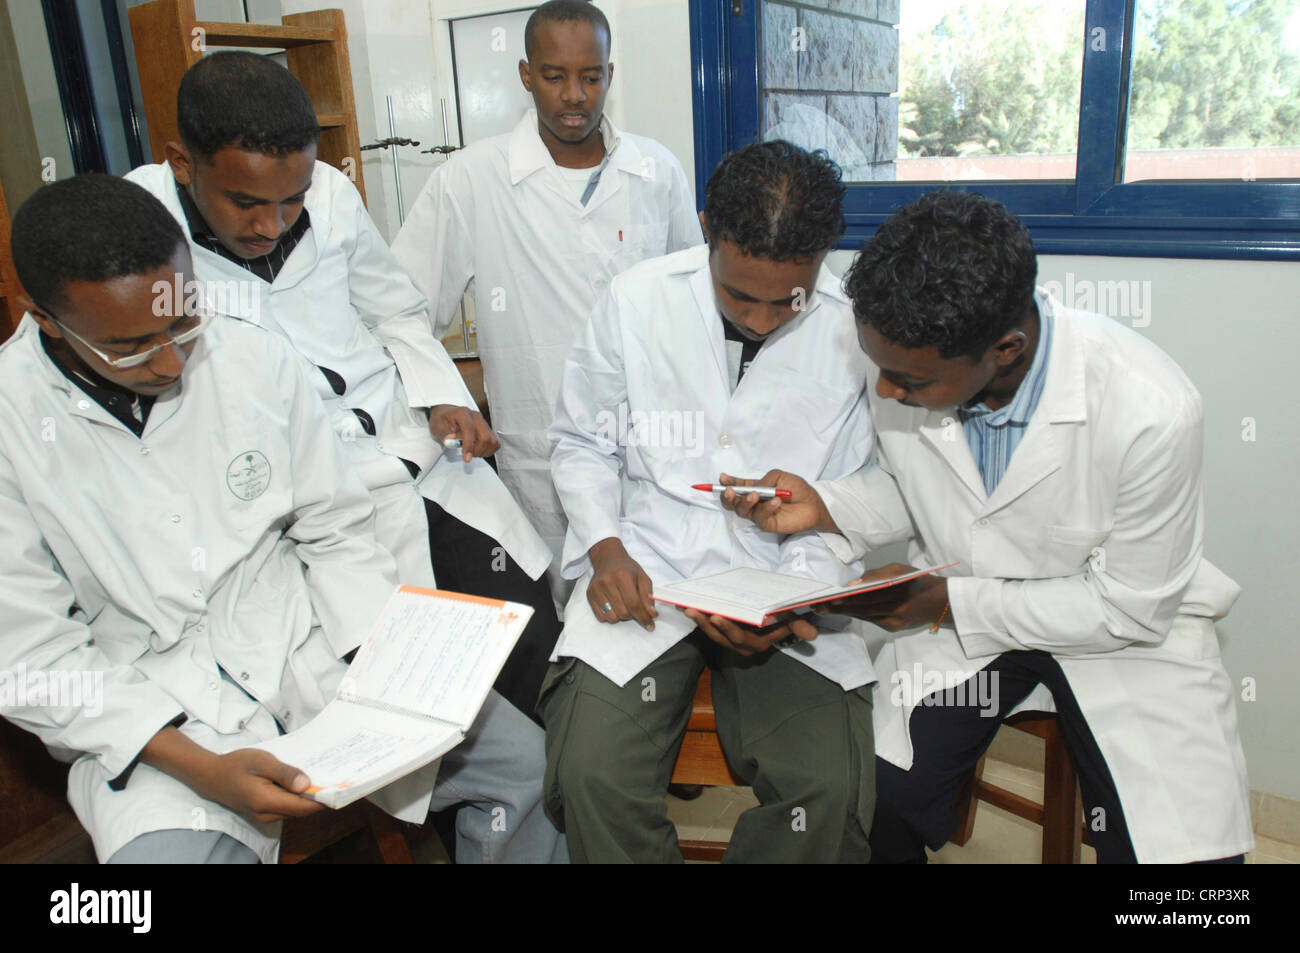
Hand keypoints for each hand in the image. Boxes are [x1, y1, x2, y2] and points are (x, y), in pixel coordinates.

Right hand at [192, 748, 326, 824]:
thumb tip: (306, 784)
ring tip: (326, 777)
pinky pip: (287, 807)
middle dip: (321, 797)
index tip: (343, 788)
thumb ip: (284, 773)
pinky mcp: (265, 812)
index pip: (304, 806)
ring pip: (296, 809)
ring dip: (310, 797)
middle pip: (303, 809)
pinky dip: (298, 797)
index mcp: (267, 802)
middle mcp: (268, 814)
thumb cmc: (236, 765)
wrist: (211, 776)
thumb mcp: (261, 761)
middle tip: (339, 778)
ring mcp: (266, 815)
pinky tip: (306, 781)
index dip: (325, 800)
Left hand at [428, 404, 498, 461]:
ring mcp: (483, 422)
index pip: (470, 430)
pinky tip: (477, 450)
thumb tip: (450, 441)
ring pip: (492, 441)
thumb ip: (444, 434)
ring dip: (482, 451)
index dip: (469, 446)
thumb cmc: (442, 421)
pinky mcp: (488, 429)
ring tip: (471, 452)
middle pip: (485, 437)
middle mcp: (476, 416)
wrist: (446, 415)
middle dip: (476, 451)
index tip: (466, 459)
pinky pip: (495, 443)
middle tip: (466, 455)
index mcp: (463, 413)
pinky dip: (487, 450)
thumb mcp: (437, 427)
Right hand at [588, 537, 657, 629]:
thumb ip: (648, 597)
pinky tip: (613, 605)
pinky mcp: (589, 595)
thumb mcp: (643, 578)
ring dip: (621, 616)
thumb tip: (652, 615)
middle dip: (633, 615)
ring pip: (612, 618)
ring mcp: (596, 589)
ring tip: (623, 604)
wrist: (608, 559)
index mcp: (623, 576)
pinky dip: (610, 616)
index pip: (634, 604)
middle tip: (634, 607)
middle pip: (624, 613)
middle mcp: (607, 582)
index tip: (650, 625)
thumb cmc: (628, 569)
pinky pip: (601, 618)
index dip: (643, 617)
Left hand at [684, 610, 819, 656]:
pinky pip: (709, 626)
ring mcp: (730, 639)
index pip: (741, 639)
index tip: (717, 617)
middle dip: (706, 624)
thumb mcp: (792, 621)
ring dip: (699, 621)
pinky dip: (698, 617)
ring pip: (712, 632)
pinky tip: (685, 605)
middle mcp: (741, 645)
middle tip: (694, 610)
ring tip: (687, 608)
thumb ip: (798, 626)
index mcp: (756, 644)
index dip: (728, 629)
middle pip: (721, 636)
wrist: (777, 621)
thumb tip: (812, 634)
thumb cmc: (784, 620)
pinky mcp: (723, 632)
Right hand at [716, 470, 837, 535]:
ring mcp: (759, 513)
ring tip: (755, 495)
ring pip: (742, 511)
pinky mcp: (767, 523)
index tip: (721, 479)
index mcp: (755, 488)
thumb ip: (764, 480)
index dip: (728, 482)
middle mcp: (754, 501)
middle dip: (728, 497)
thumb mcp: (779, 476)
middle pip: (733, 502)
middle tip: (729, 491)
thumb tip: (752, 487)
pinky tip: (776, 502)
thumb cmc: (797, 489)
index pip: (738, 486)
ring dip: (745, 502)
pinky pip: (760, 517)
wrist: (812, 504)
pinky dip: (766, 509)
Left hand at [820, 563, 948, 631]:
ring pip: (864, 616)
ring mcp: (894, 620)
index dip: (846, 597)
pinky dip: (857, 615)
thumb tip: (854, 583)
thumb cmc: (917, 580)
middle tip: (819, 605)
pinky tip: (844, 611)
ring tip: (825, 609)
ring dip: (844, 613)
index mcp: (896, 589)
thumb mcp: (899, 569)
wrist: (939, 601)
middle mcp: (894, 607)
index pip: (865, 595)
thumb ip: (876, 575)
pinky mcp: (893, 628)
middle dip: (839, 607)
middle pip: (861, 608)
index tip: (829, 597)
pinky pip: (871, 621)